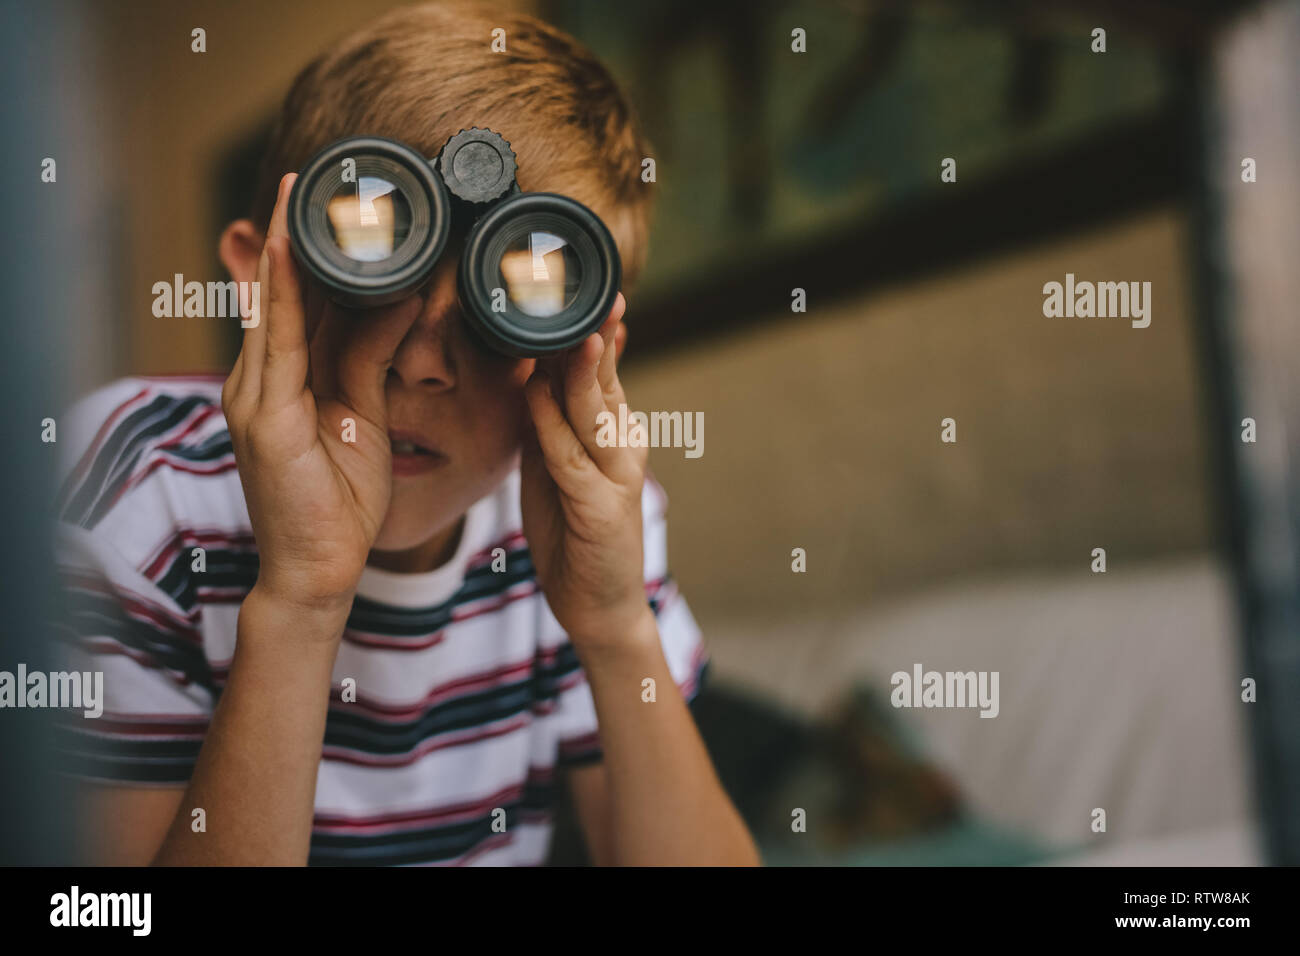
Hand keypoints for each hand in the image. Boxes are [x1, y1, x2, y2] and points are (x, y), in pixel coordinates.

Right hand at [222, 174, 412, 618]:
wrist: (319, 571)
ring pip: (271, 310)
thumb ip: (373, 357)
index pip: (293, 305)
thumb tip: (404, 299)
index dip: (302, 253)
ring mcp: (254, 400)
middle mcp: (258, 383)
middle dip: (287, 236)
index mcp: (283, 383)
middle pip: (276, 297)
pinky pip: (279, 346)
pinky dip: (282, 296)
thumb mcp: (366, 417)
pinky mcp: (264, 420)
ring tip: (295, 193)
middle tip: (307, 177)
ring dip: (281, 249)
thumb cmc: (340, 502)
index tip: (320, 205)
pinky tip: (287, 254)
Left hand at [520, 294, 653, 649]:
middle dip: (594, 330)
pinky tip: (540, 396)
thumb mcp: (557, 464)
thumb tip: (535, 368)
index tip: (574, 281)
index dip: (589, 324)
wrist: (599, 604)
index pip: (602, 367)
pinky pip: (570, 458)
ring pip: (595, 411)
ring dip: (585, 370)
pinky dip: (553, 426)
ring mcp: (617, 475)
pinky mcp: (601, 508)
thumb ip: (551, 418)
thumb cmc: (573, 532)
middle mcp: (623, 444)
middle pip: (605, 378)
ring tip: (577, 329)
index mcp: (613, 430)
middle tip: (580, 283)